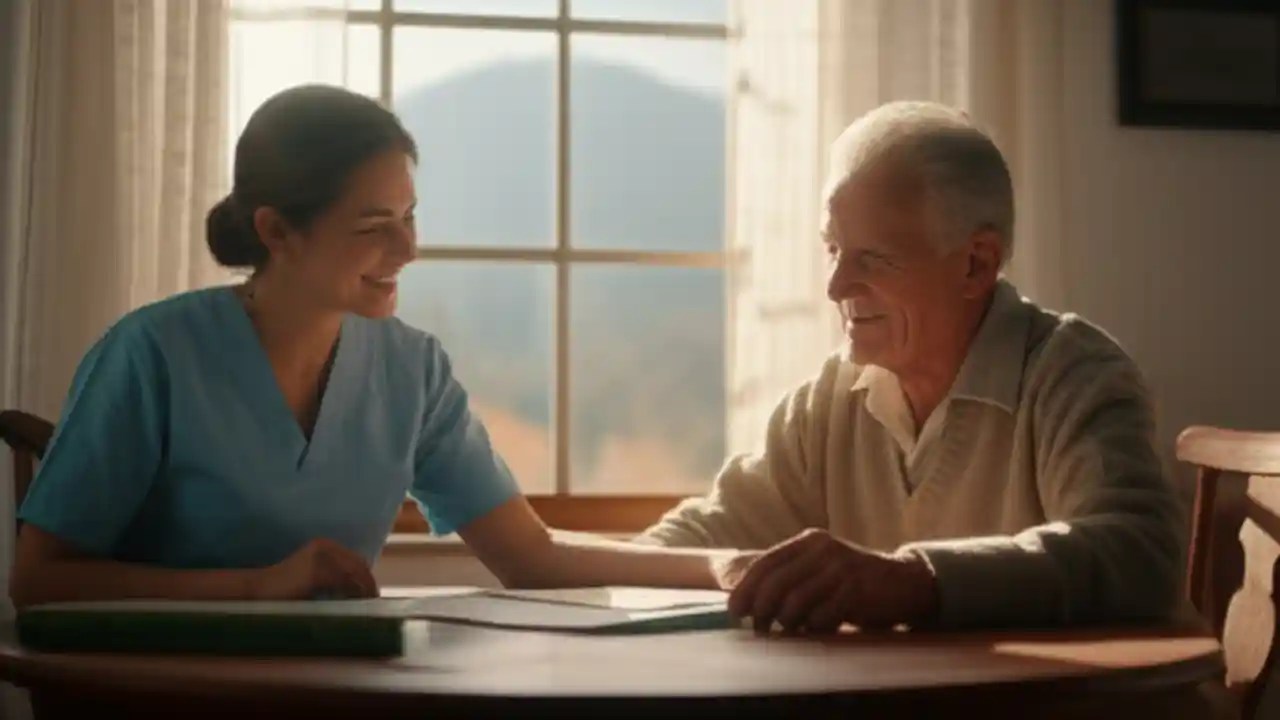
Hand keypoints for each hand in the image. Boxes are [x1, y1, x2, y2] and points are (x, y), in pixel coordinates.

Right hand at [252, 538, 379, 600]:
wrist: (259, 590)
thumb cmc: (287, 588)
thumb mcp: (316, 576)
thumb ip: (336, 576)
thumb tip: (362, 589)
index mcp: (325, 545)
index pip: (356, 560)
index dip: (367, 577)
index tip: (374, 593)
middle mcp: (324, 546)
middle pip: (357, 565)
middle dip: (368, 584)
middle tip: (374, 602)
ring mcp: (320, 557)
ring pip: (352, 574)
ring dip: (362, 590)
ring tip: (367, 606)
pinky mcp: (315, 572)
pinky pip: (341, 583)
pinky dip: (350, 594)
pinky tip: (354, 604)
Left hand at [726, 529, 938, 633]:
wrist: (904, 583)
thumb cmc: (852, 581)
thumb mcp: (820, 568)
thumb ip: (790, 576)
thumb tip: (748, 600)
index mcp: (808, 541)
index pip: (766, 563)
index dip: (746, 588)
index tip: (734, 610)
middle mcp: (822, 550)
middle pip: (776, 583)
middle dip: (761, 610)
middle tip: (757, 630)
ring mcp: (840, 569)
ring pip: (796, 602)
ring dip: (785, 625)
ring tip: (785, 635)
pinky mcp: (856, 591)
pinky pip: (822, 617)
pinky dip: (812, 630)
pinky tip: (814, 633)